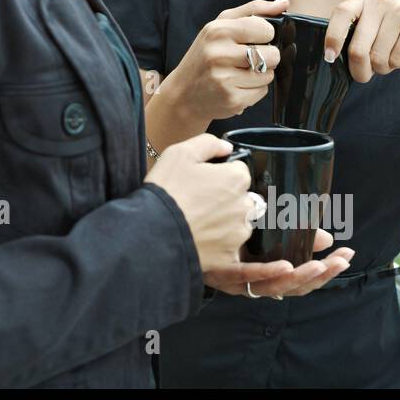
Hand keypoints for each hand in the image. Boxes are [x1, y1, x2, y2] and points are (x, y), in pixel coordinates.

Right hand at [144, 133, 255, 274]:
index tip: (202, 180)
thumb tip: (227, 147)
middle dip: (225, 198)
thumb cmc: (167, 190)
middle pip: (241, 197)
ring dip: (224, 221)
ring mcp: (239, 233)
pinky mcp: (229, 255)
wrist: (154, 232)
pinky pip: (229, 246)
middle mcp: (245, 205)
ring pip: (238, 222)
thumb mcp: (181, 152)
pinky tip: (199, 237)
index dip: (220, 173)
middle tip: (197, 201)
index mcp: (236, 179)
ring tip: (197, 221)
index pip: (238, 170)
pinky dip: (218, 243)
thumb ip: (209, 143)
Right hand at [154, 0, 289, 124]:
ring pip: (269, 75)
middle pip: (272, 54)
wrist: (183, 94)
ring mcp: (225, 79)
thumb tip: (285, 3)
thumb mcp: (221, 25)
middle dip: (265, 57)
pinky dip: (254, 90)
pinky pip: (262, 92)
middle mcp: (219, 54)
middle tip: (245, 60)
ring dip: (259, 75)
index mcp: (218, 31)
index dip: (264, 35)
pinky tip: (237, 87)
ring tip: (239, 74)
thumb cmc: (205, 55)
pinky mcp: (232, 100)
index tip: (250, 40)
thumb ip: (254, 10)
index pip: (266, 29)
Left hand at [202, 229, 355, 296]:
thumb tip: (325, 234)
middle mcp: (254, 282)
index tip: (345, 254)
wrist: (175, 229)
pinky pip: (247, 277)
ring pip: (275, 287)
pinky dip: (268, 274)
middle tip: (342, 260)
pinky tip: (286, 266)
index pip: (300, 276)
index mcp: (263, 272)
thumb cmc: (215, 227)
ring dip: (302, 277)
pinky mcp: (222, 273)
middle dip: (322, 275)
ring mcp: (238, 281)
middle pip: (294, 286)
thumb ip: (288, 227)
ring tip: (322, 265)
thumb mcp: (257, 224)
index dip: (325, 269)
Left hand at [323, 0, 399, 82]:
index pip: (341, 14)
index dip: (333, 37)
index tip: (330, 58)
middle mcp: (380, 3)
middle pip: (358, 48)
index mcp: (364, 1)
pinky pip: (396, 59)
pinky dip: (396, 65)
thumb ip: (356, 34)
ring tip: (388, 59)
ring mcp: (399, 12)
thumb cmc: (398, 29)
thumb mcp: (375, 23)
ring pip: (378, 58)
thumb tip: (334, 58)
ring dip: (382, 68)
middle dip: (360, 70)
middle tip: (364, 76)